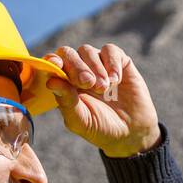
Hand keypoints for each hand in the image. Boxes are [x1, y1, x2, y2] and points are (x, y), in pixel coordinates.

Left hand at [42, 43, 160, 157]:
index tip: (57, 66)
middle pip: (68, 53)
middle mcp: (78, 70)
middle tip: (88, 84)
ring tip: (103, 88)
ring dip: (94, 68)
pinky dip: (111, 63)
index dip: (52, 60)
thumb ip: (66, 102)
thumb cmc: (101, 128)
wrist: (132, 132)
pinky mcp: (118, 61)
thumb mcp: (81, 121)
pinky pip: (110, 50)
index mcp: (64, 84)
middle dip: (76, 67)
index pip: (52, 64)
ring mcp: (98, 64)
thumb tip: (51, 81)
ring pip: (87, 51)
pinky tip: (115, 80)